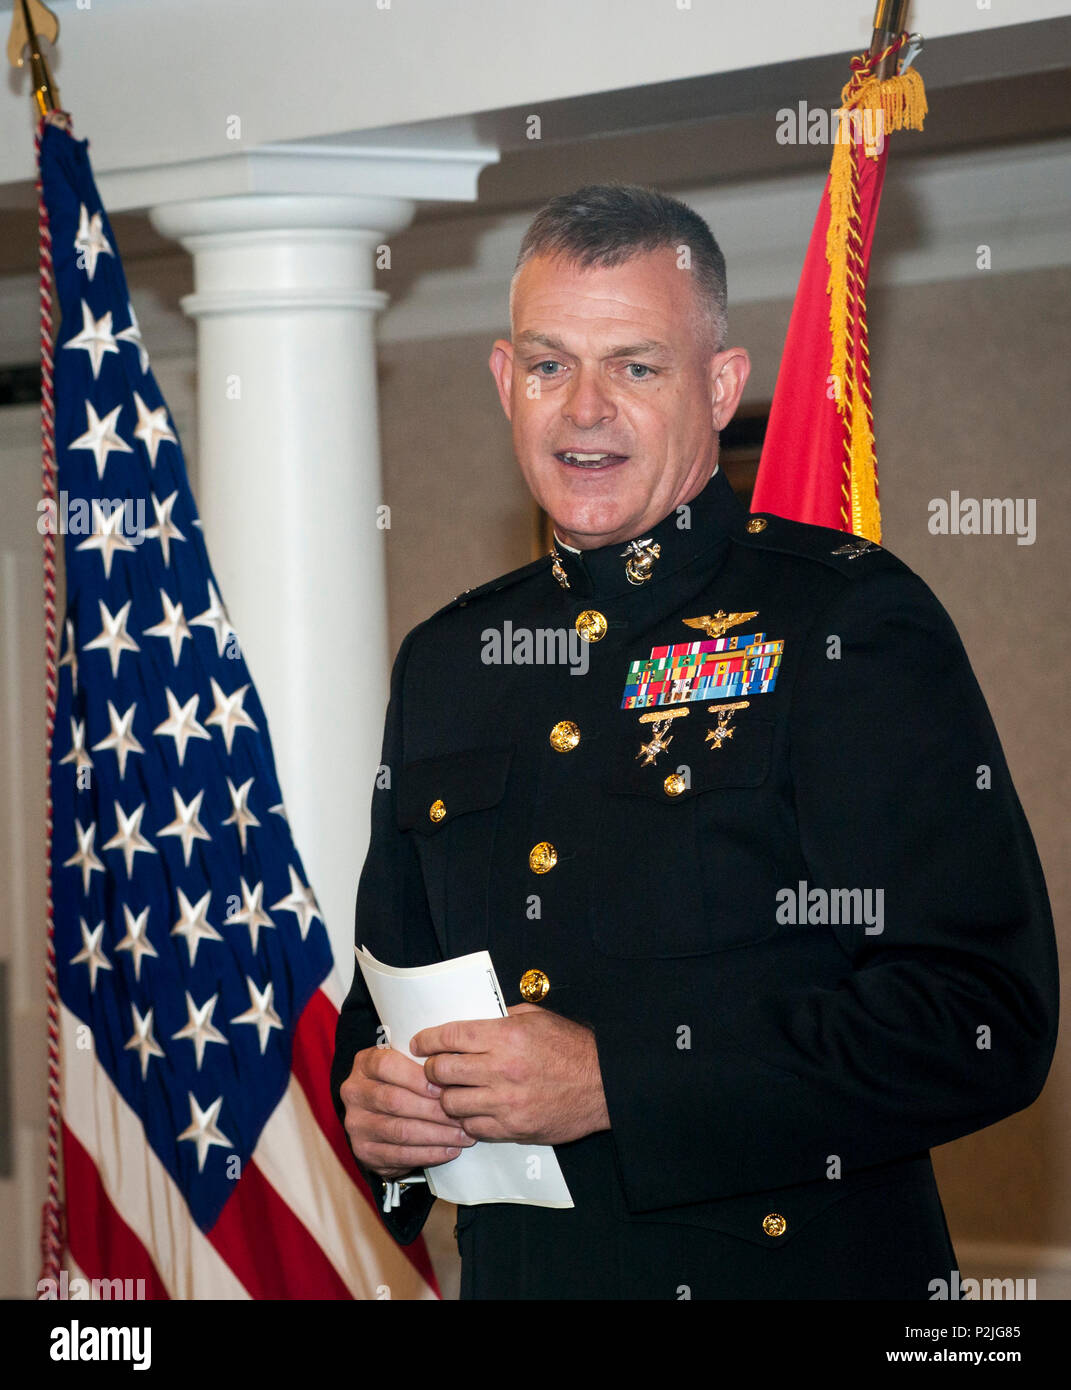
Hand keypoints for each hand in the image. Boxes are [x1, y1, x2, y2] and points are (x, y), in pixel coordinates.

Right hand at [339, 1044, 475, 1179]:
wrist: (379, 1113)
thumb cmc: (401, 1082)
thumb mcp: (406, 1063)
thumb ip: (424, 1063)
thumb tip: (456, 1073)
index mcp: (364, 1064)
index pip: (387, 1065)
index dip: (418, 1078)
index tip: (445, 1088)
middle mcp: (354, 1093)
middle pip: (395, 1101)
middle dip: (434, 1110)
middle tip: (462, 1115)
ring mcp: (356, 1124)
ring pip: (400, 1131)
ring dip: (437, 1135)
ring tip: (462, 1135)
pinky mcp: (364, 1152)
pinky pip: (400, 1155)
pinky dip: (428, 1154)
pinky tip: (449, 1150)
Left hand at [410, 1003, 610, 1144]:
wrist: (603, 1085)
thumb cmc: (572, 1048)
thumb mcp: (537, 1018)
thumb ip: (501, 1018)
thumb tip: (472, 1022)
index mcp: (506, 1036)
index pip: (450, 1037)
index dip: (427, 1039)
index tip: (418, 1043)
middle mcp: (501, 1069)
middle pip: (442, 1071)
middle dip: (430, 1069)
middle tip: (432, 1068)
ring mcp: (506, 1102)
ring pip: (451, 1103)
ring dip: (446, 1097)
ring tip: (452, 1091)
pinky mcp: (513, 1128)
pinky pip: (473, 1127)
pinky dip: (468, 1119)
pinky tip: (473, 1110)